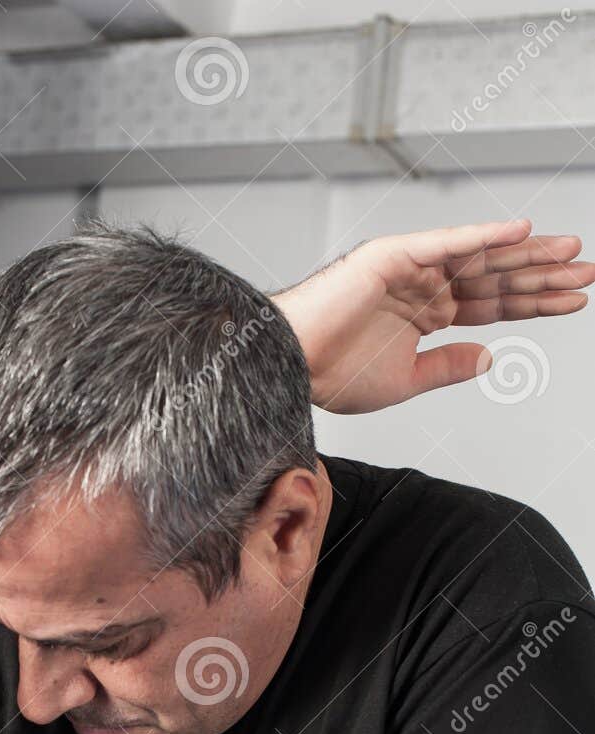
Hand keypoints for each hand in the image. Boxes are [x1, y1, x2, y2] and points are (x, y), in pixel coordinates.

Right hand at [274, 219, 594, 412]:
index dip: (535, 303)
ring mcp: (411, 267)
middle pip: (496, 277)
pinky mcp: (394, 255)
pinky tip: (520, 233)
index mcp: (428, 315)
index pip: (495, 305)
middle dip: (542, 275)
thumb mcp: (405, 381)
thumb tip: (491, 357)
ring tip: (569, 252)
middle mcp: (425, 286)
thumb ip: (448, 366)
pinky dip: (484, 236)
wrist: (287, 365)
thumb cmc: (330, 375)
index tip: (574, 300)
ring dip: (526, 253)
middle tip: (588, 272)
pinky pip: (447, 242)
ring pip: (481, 256)